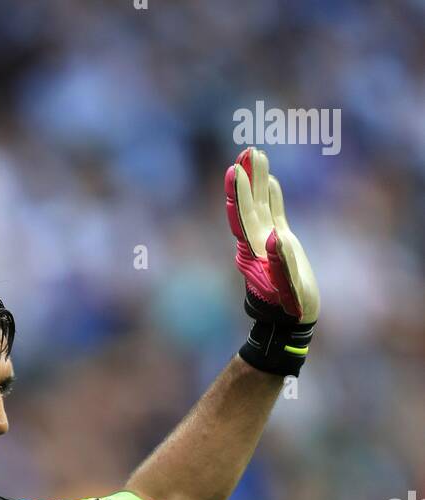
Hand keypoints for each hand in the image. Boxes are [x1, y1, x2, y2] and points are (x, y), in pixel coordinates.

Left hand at [226, 147, 318, 375]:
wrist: (291, 322)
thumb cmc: (290, 308)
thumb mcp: (289, 289)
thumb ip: (282, 263)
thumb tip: (274, 236)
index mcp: (254, 251)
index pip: (242, 217)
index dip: (238, 194)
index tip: (234, 170)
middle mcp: (257, 243)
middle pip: (248, 205)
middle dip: (246, 178)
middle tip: (246, 151)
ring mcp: (268, 241)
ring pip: (260, 205)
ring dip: (257, 181)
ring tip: (255, 154)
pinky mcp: (281, 242)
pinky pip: (274, 213)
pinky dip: (272, 196)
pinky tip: (270, 180)